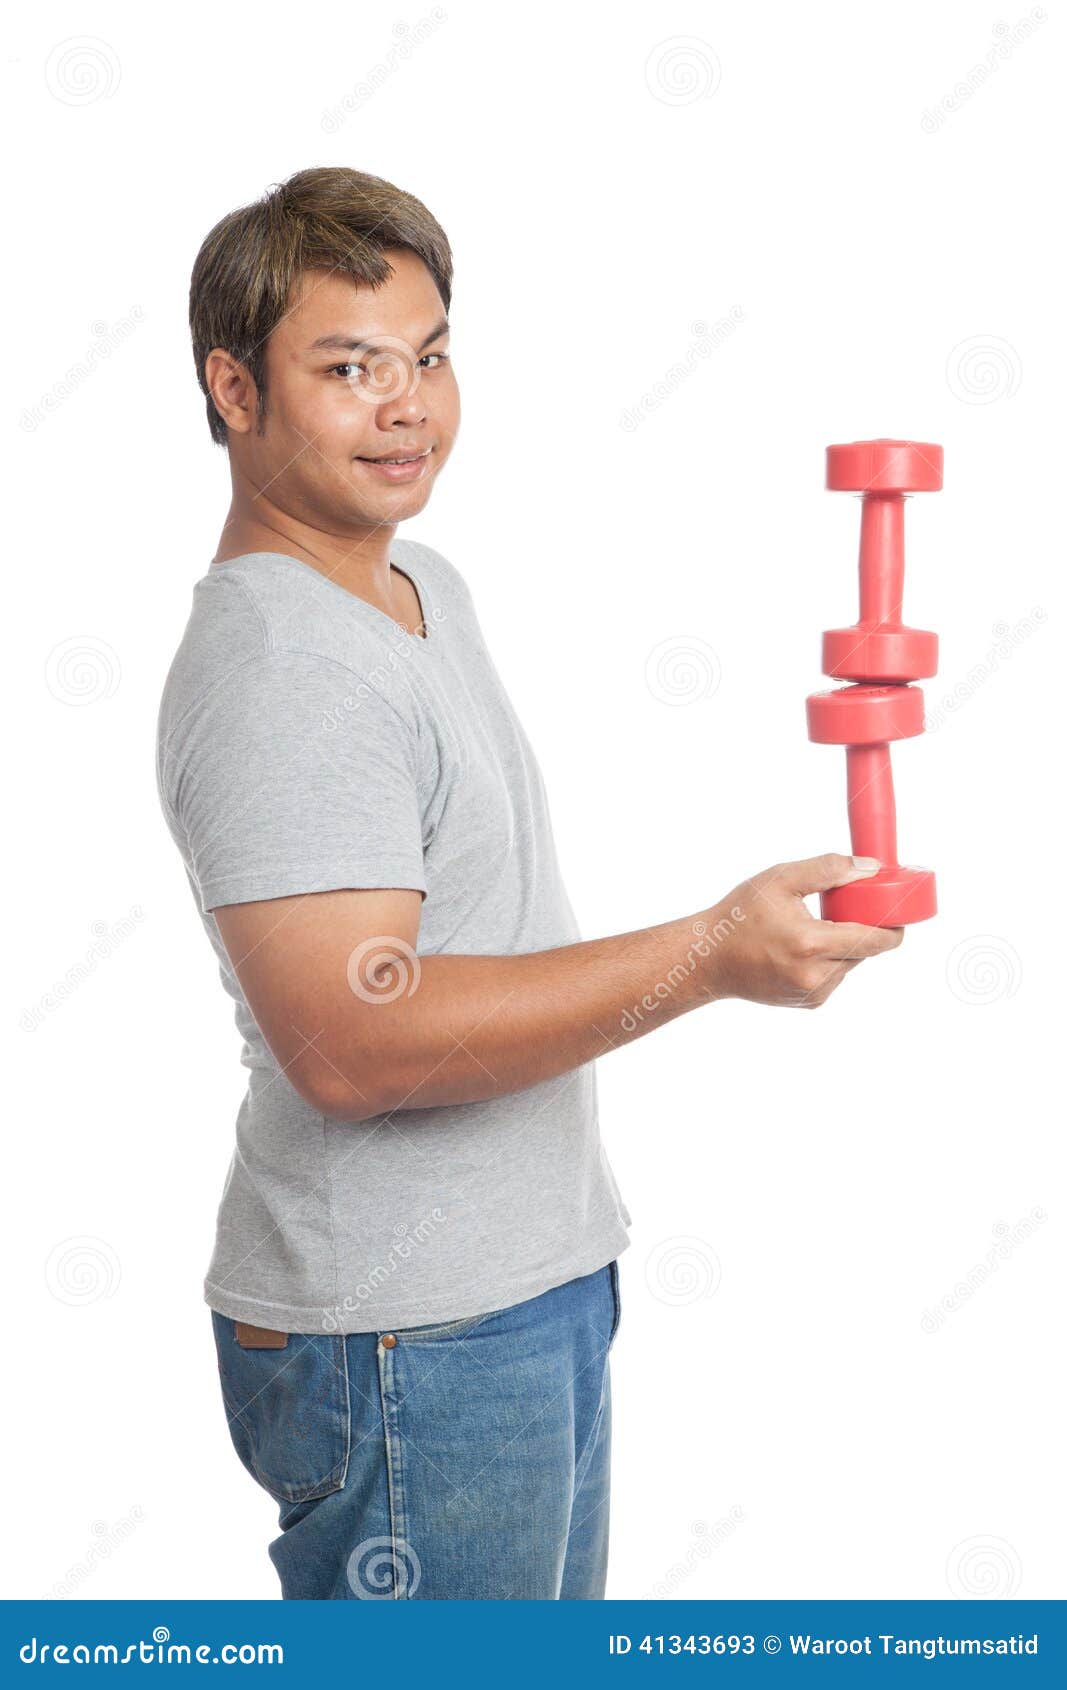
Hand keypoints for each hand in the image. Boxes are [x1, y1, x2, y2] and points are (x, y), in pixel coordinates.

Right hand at [700, 853, 903, 1008]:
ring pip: (851, 964)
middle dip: (862, 927)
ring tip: (812, 928)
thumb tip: (871, 868)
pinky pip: (835, 977)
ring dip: (844, 945)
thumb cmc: (741, 915)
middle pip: (866, 950)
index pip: (877, 940)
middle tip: (841, 908)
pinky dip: (829, 961)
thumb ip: (828, 869)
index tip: (894, 907)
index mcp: (811, 944)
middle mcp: (816, 976)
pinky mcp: (809, 1003)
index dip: (893, 924)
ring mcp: (813, 993)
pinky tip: (801, 949)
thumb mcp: (781, 879)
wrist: (709, 958)